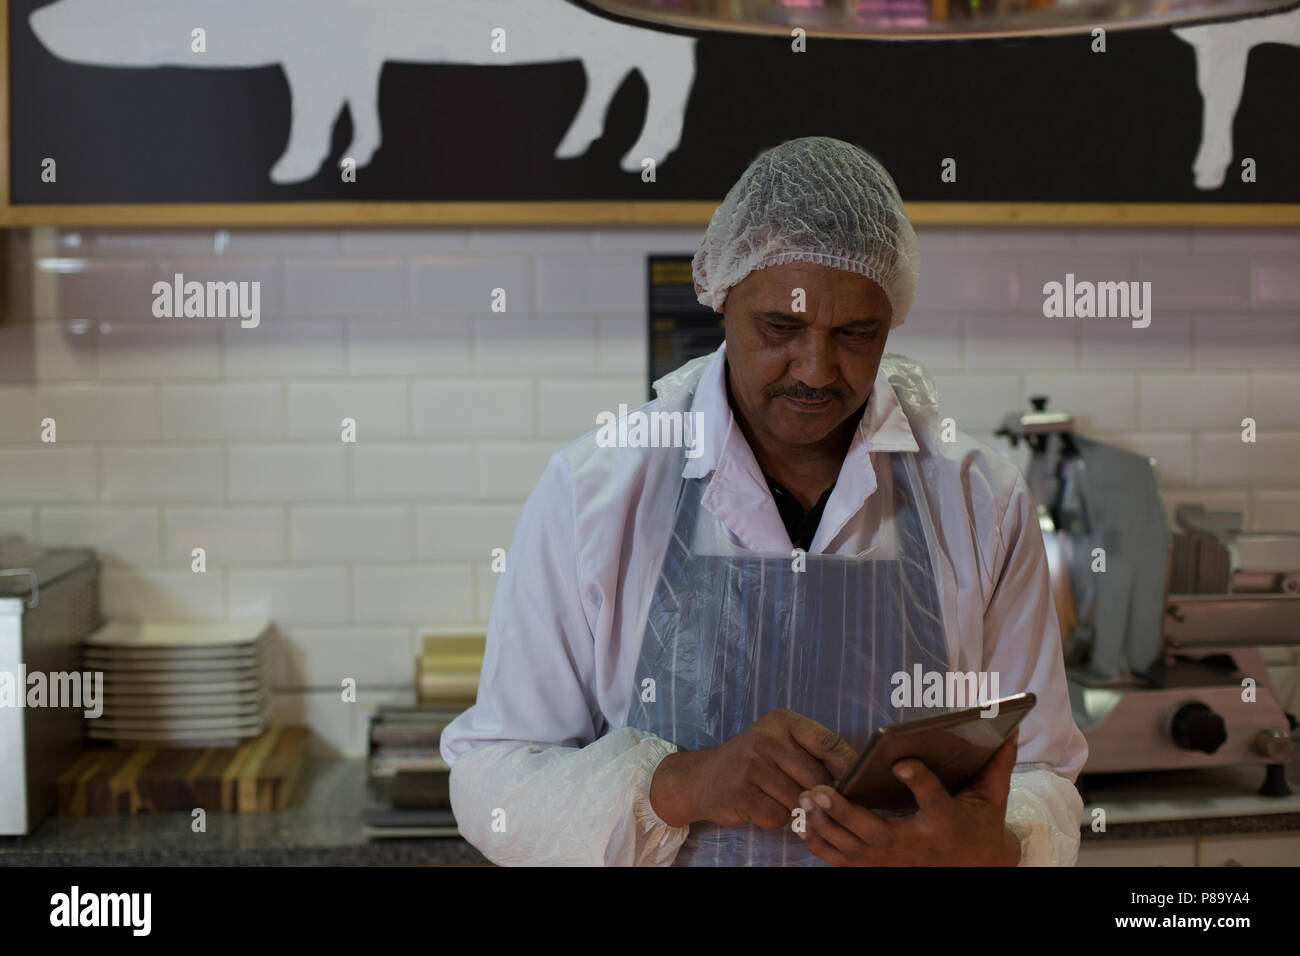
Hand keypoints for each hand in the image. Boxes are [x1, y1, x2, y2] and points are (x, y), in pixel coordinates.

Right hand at [649, 708, 857, 829]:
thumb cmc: (752, 762)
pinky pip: (778, 817)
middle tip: (810, 798)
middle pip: (817, 779)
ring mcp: (752, 765)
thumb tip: (855, 779)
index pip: (829, 743)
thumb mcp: (779, 743)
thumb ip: (812, 754)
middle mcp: (767, 738)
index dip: (850, 767)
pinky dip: (774, 819)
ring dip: (794, 808)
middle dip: (820, 796)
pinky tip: (760, 805)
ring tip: (776, 797)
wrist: (702, 778)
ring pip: (799, 801)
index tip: (860, 784)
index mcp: (783, 721)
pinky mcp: (742, 793)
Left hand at [798, 728, 1022, 865]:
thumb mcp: (992, 796)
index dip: (919, 782)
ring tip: (805, 798)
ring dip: (826, 825)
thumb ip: (997, 763)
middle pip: (878, 833)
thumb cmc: (979, 824)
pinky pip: (843, 861)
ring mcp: (894, 861)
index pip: (934, 800)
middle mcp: (917, 845)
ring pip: (854, 849)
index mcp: (947, 821)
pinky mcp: (878, 868)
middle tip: (819, 788)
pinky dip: (819, 844)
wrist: (976, 868)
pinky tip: (800, 822)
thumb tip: (1010, 727)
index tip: (901, 762)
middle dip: (846, 812)